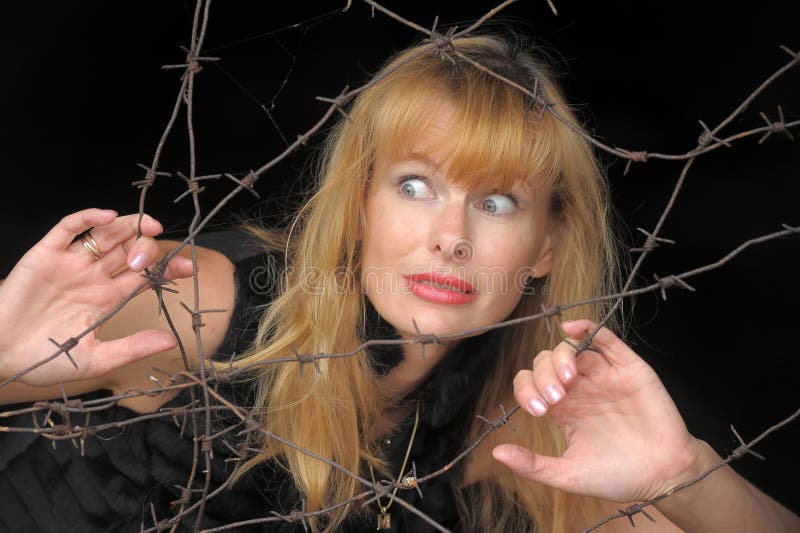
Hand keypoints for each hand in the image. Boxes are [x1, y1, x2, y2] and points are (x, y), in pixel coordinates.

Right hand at [0, 208, 193, 386]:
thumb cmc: (42, 360)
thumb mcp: (95, 360)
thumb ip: (132, 348)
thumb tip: (172, 341)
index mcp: (108, 299)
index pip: (146, 276)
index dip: (168, 268)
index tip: (190, 267)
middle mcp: (93, 277)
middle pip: (130, 251)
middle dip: (148, 247)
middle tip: (154, 255)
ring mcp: (71, 263)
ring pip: (105, 234)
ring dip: (127, 227)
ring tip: (146, 226)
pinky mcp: (45, 254)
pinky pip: (68, 227)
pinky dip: (88, 217)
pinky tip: (106, 216)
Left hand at [492, 319, 703, 502]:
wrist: (663, 477)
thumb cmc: (616, 476)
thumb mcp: (567, 474)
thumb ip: (533, 464)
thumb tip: (496, 453)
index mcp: (562, 408)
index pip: (531, 383)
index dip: (527, 390)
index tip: (538, 411)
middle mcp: (579, 387)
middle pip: (546, 362)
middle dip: (543, 376)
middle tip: (554, 400)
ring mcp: (603, 374)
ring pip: (572, 348)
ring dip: (561, 357)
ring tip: (567, 380)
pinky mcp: (628, 368)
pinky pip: (605, 339)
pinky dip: (588, 329)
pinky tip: (573, 330)